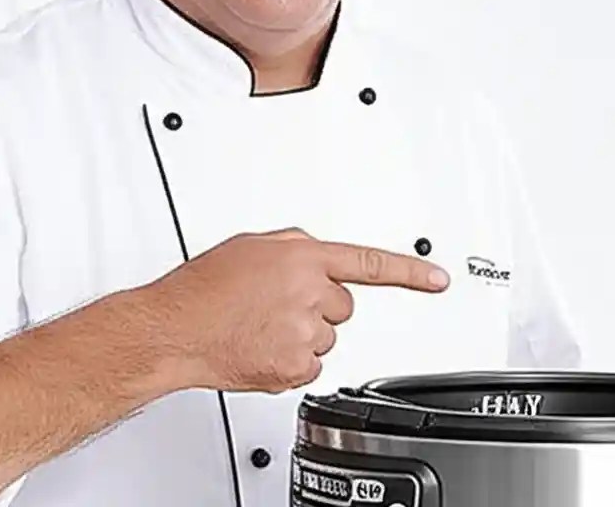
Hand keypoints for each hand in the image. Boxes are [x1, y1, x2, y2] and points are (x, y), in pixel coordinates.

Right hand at [146, 228, 449, 393]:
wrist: (175, 329)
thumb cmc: (203, 289)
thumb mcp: (250, 247)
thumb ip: (292, 246)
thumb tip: (312, 254)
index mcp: (302, 258)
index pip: (368, 263)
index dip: (409, 272)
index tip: (438, 279)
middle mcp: (309, 293)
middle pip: (342, 306)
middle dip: (317, 307)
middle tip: (276, 307)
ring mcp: (304, 333)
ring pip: (325, 339)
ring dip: (301, 335)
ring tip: (260, 327)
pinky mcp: (295, 366)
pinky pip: (310, 367)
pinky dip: (289, 362)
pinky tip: (261, 348)